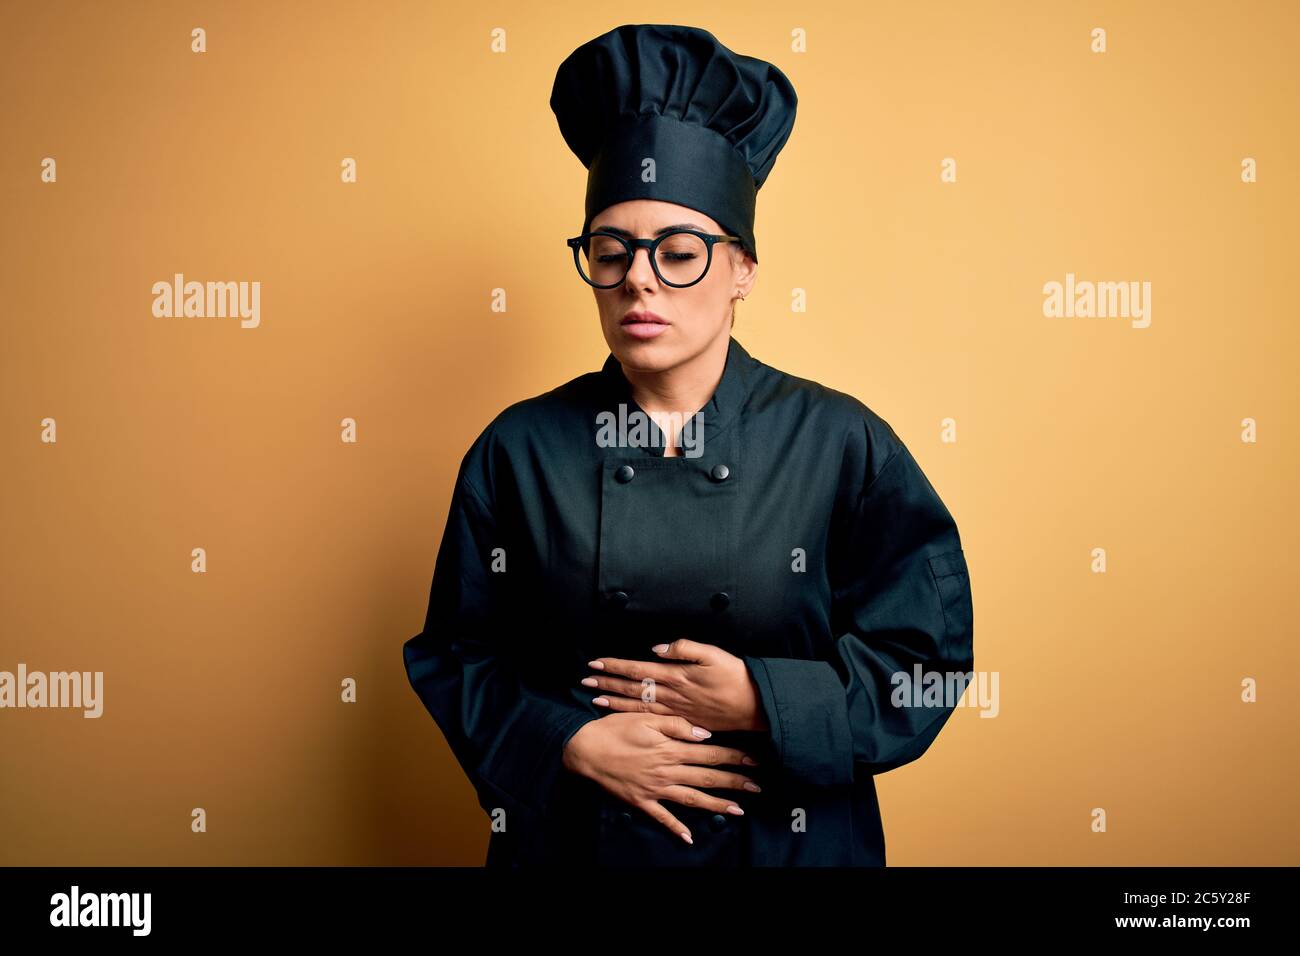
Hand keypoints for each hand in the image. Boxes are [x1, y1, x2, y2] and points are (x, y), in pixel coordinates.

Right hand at [561, 712, 760, 844]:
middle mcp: (666, 771)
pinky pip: (662, 818)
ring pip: (692, 799)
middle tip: (757, 786)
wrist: (584, 749)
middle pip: (707, 777)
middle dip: (734, 782)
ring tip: (739, 810)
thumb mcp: (645, 717)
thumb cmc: (614, 728)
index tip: (754, 759)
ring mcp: (654, 789)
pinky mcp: (641, 801)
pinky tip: (690, 838)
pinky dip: (676, 828)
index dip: (734, 756)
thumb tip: (704, 735)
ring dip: (716, 805)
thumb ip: (676, 725)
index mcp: (670, 748)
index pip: (710, 753)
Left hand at [583, 638, 769, 733]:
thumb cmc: (735, 677)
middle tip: (585, 680)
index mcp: (676, 675)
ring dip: (614, 701)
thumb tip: (657, 648)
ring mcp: (675, 710)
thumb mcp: (713, 654)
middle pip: (632, 688)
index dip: (615, 666)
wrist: (753, 706)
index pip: (638, 669)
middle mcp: (671, 694)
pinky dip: (631, 717)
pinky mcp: (681, 721)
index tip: (595, 663)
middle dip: (607, 683)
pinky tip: (620, 716)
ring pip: (637, 705)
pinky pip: (649, 719)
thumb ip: (684, 648)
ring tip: (594, 699)